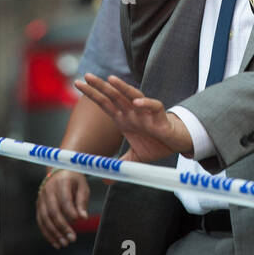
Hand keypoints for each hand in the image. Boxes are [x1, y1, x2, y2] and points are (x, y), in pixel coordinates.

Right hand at [36, 169, 89, 248]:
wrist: (59, 171)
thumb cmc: (74, 180)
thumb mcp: (82, 185)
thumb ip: (82, 201)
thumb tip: (83, 218)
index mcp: (61, 182)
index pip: (64, 199)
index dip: (70, 211)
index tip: (78, 220)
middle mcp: (48, 190)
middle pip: (53, 211)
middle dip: (62, 227)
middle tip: (71, 239)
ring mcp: (41, 198)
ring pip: (45, 219)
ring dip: (54, 233)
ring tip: (63, 244)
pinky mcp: (38, 205)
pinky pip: (40, 221)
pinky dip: (46, 233)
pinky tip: (54, 242)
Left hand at [75, 74, 192, 159]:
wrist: (175, 143)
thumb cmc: (155, 144)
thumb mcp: (134, 158)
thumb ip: (119, 165)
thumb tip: (106, 178)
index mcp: (123, 119)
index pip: (104, 103)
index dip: (92, 94)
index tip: (78, 84)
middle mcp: (132, 112)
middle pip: (114, 96)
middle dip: (100, 86)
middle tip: (86, 76)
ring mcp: (145, 113)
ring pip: (132, 95)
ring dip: (122, 87)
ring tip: (110, 80)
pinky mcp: (160, 117)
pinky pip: (153, 106)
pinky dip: (146, 103)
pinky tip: (137, 102)